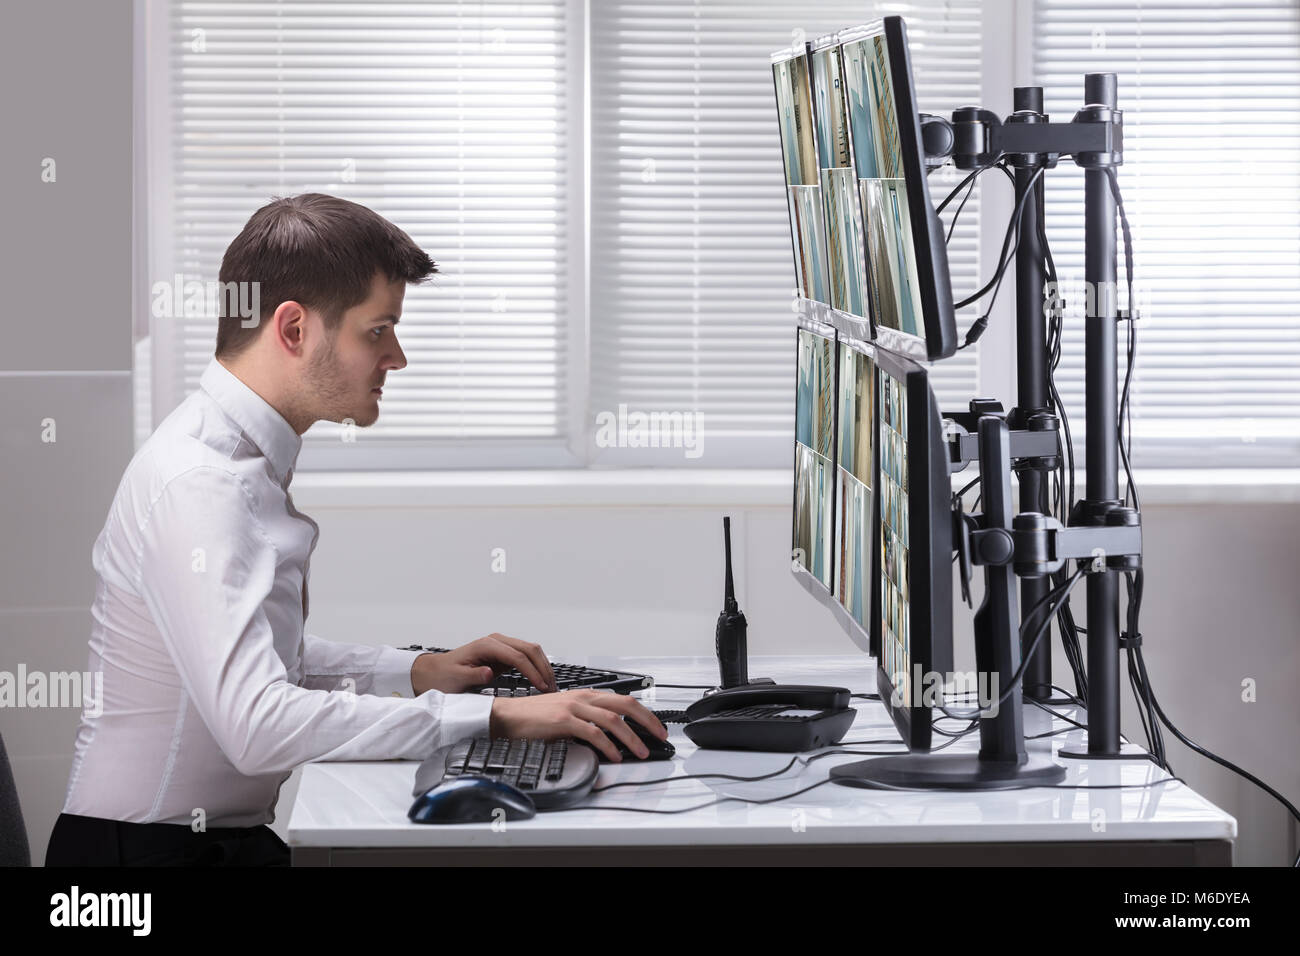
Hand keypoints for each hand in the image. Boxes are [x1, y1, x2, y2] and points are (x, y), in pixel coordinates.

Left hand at [411, 634, 556, 694]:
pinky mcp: (504, 654)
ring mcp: (502, 646)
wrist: (436, 672)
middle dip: (543, 668)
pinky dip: (537, 667)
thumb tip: (489, 672)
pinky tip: (541, 680)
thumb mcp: (455, 678)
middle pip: (530, 649)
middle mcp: (497, 641)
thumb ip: (473, 675)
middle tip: (551, 688)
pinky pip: (527, 657)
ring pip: (531, 650)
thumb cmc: (444, 676)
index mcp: (486, 645)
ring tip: (550, 686)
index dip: (532, 672)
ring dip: (543, 667)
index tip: (541, 687)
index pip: (517, 656)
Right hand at [488, 689, 667, 761]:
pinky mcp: (562, 721)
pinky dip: (608, 745)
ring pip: (612, 720)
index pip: (624, 699)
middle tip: (660, 735)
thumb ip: (588, 718)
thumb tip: (611, 734)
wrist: (507, 715)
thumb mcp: (566, 712)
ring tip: (641, 751)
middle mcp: (582, 698)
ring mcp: (573, 707)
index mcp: (586, 694)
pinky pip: (592, 733)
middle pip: (625, 705)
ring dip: (631, 737)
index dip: (644, 713)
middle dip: (647, 721)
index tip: (656, 726)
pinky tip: (615, 755)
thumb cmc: (534, 716)